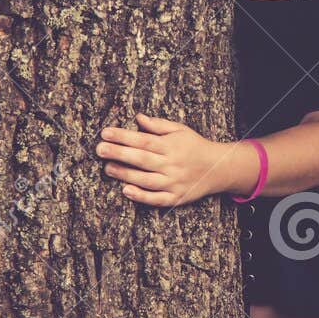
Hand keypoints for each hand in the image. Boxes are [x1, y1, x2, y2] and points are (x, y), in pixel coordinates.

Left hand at [95, 113, 241, 206]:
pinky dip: (142, 196)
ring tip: (108, 168)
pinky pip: (157, 199)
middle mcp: (172, 164)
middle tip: (100, 149)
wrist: (219, 168)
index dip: (123, 136)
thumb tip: (138, 118)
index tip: (105, 133)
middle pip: (142, 159)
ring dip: (125, 175)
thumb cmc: (195, 146)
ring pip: (146, 180)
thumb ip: (158, 125)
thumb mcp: (180, 130)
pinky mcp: (176, 198)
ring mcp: (174, 182)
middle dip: (119, 153)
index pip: (144, 140)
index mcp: (172, 146)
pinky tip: (126, 191)